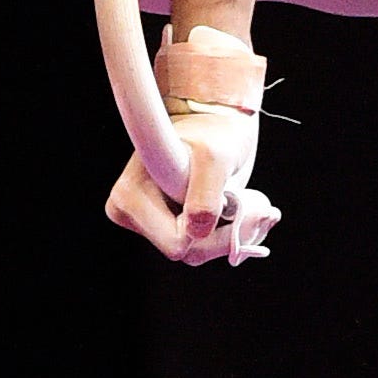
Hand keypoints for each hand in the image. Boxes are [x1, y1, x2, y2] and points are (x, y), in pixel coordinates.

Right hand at [105, 104, 279, 265]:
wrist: (217, 126)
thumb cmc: (211, 134)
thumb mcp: (213, 156)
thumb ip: (205, 195)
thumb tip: (196, 232)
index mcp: (130, 195)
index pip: (175, 240)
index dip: (206, 224)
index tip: (225, 194)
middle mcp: (132, 213)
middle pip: (187, 251)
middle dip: (222, 232)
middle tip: (247, 201)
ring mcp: (150, 223)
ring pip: (197, 252)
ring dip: (230, 232)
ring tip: (245, 201)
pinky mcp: (169, 228)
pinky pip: (204, 247)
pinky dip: (230, 233)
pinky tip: (242, 211)